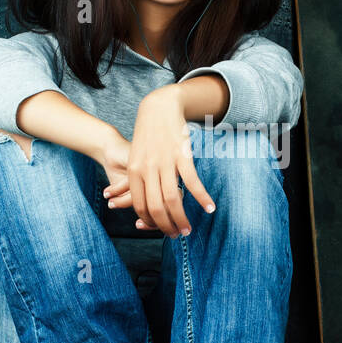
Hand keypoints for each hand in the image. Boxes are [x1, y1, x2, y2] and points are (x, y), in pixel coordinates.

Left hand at [101, 88, 215, 237]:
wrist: (159, 107)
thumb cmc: (148, 135)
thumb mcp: (135, 157)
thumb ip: (137, 178)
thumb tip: (132, 199)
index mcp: (133, 172)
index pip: (140, 207)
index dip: (151, 223)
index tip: (161, 230)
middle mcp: (147, 169)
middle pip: (156, 208)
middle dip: (167, 227)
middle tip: (177, 235)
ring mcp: (164, 162)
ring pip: (172, 200)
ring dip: (182, 218)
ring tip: (189, 229)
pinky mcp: (181, 154)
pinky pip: (192, 182)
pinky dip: (202, 197)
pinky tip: (209, 208)